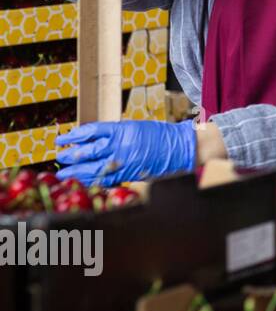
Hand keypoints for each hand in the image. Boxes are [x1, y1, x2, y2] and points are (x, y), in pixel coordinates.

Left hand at [56, 119, 194, 185]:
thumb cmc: (159, 136)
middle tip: (60, 158)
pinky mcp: (130, 174)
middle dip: (72, 156)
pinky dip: (93, 181)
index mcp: (122, 130)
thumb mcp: (134, 128)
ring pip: (94, 168)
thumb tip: (92, 141)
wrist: (181, 148)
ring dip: (77, 172)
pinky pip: (107, 179)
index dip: (74, 136)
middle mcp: (121, 146)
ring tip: (64, 173)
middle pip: (88, 152)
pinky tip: (83, 181)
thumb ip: (114, 134)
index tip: (62, 140)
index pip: (91, 132)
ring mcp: (125, 161)